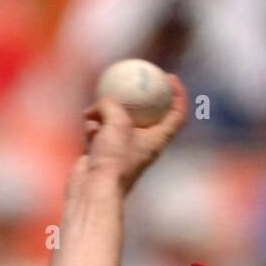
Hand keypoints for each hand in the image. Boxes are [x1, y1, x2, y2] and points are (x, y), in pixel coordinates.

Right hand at [73, 73, 187, 195]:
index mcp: (156, 140)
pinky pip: (98, 130)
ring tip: (96, 110)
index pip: (177, 116)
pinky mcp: (102, 152)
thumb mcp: (117, 121)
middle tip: (132, 77)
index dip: (178, 96)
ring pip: (116, 119)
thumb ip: (112, 105)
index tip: (171, 78)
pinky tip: (87, 126)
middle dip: (139, 96)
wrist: (94, 189)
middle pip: (147, 114)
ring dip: (105, 111)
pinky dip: (93, 125)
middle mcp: (142, 144)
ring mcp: (121, 148)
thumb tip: (102, 102)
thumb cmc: (113, 159)